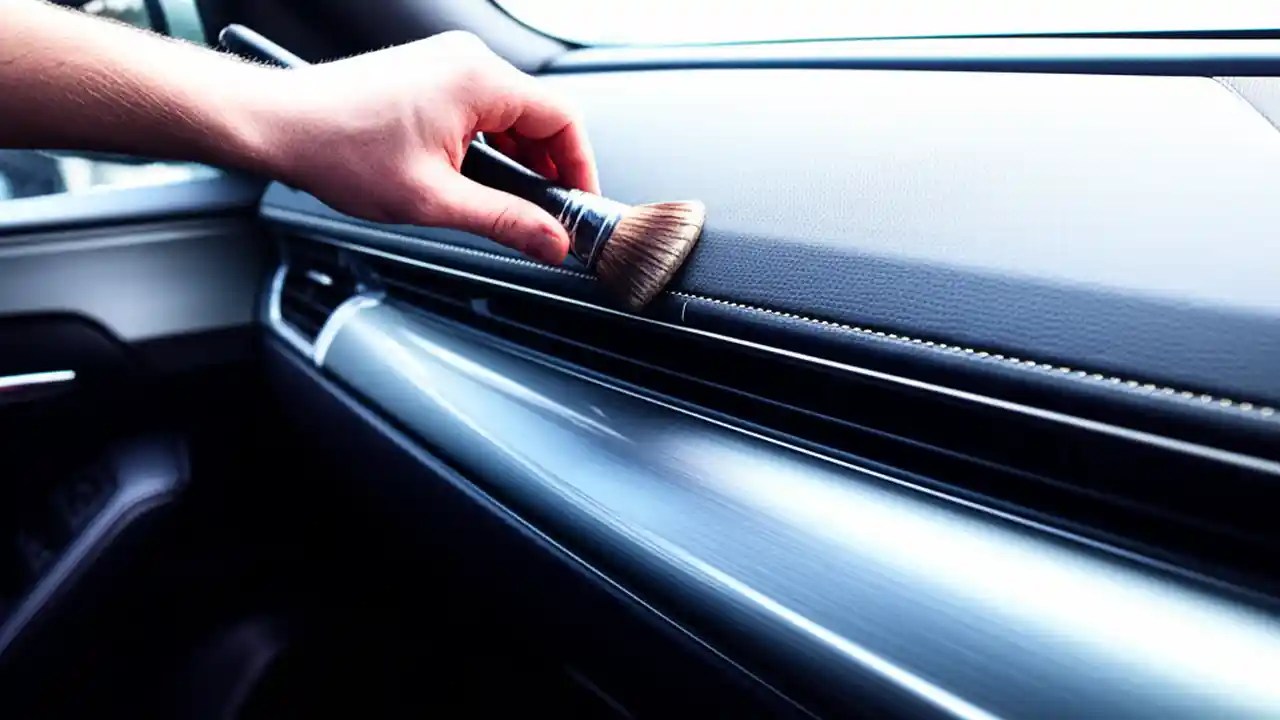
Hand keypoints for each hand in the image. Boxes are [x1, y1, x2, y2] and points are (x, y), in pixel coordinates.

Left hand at [255, 32, 598, 263]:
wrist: (281, 126)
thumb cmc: (339, 148)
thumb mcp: (433, 200)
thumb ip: (504, 221)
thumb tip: (550, 240)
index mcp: (478, 79)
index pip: (563, 120)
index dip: (580, 169)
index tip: (577, 208)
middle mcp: (466, 61)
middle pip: (539, 118)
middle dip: (547, 171)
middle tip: (542, 218)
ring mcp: (447, 64)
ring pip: (510, 117)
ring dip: (515, 162)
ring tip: (501, 205)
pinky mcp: (430, 75)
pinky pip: (481, 110)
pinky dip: (488, 148)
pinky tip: (473, 181)